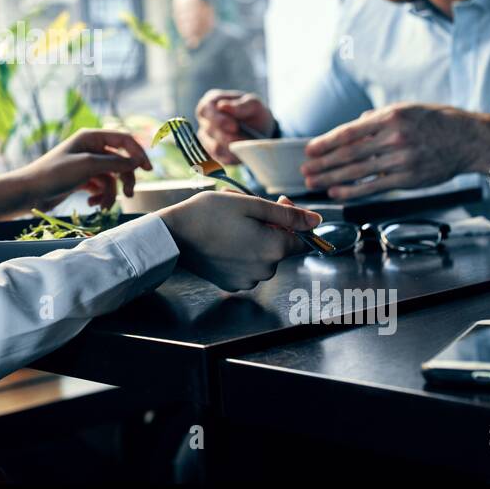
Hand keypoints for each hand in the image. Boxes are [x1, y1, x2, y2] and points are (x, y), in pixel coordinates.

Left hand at [0, 128, 152, 219]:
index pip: (124, 140)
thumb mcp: (88, 166)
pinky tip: (92, 205)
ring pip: (112, 178)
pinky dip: (100, 197)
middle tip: (128, 195)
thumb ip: (115, 163)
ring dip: (110, 194)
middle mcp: (91, 149)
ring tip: (102, 206)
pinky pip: (101, 188)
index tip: (148, 170)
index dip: (138, 153)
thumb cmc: (55, 174)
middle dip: (125, 179)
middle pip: (121, 162)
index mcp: (91, 137)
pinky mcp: (82, 181)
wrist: (30, 193)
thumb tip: (137, 162)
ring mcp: (87, 165)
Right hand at [158, 191, 321, 291]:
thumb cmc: (208, 214)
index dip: (292, 220)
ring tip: (230, 225)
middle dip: (270, 228)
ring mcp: (248, 280)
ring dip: (254, 241)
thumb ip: (287, 214)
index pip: (301, 238)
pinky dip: (241, 254)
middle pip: (280, 247)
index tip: (276, 205)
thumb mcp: (251, 204)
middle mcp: (265, 270)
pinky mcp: (231, 284)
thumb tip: (316, 221)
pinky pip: (247, 267)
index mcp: (274, 248)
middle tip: (246, 211)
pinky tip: (223, 241)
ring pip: (263, 257)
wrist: (173, 235)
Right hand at [195, 89, 276, 166]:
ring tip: (247, 146)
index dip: (218, 120)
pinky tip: (243, 154)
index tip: (234, 127)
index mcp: (210, 103)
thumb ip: (239, 105)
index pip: (205, 111)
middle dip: (229, 137)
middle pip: (210, 131)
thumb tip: (222, 106)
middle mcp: (204, 121)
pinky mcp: (212, 154)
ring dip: (232, 149)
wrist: (259, 131)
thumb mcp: (253, 104)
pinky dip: (233, 158)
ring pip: (214, 148)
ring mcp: (206, 139)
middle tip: (246, 140)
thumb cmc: (253, 113)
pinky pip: (219, 160)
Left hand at [301, 103, 489, 199]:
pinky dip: (353, 190)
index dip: (326, 143)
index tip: (309, 150)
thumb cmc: (435, 122)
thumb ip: (377, 119)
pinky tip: (337, 192)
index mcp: (391, 117)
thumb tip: (352, 128)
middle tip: (305, 170)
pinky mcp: (409, 179)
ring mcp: (402, 160)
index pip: (350, 132)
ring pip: (359, 171)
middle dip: (323, 163)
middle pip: (349, 154)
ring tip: (313, 182)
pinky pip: (375, 187)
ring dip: (332, 178)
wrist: (470, 140)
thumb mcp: (406, 109)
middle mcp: (395, 138)